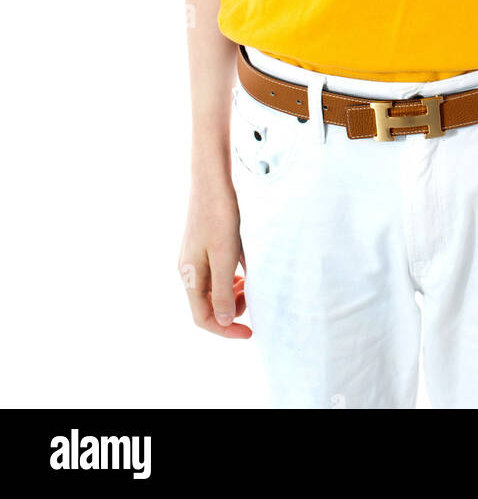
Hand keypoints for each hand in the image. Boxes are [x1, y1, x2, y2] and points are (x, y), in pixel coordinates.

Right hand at [178, 180, 251, 338]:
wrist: (212, 179)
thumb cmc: (219, 215)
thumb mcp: (225, 255)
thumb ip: (224, 289)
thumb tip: (224, 321)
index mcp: (189, 276)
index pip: (204, 318)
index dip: (227, 330)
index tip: (251, 333)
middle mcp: (188, 270)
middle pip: (208, 306)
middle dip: (232, 309)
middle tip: (255, 298)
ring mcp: (194, 258)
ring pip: (214, 290)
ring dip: (233, 294)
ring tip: (251, 282)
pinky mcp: (204, 246)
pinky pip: (217, 273)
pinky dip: (232, 277)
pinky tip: (246, 267)